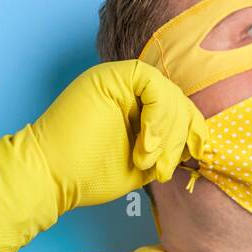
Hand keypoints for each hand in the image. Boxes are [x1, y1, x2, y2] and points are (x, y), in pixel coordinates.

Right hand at [31, 59, 207, 213]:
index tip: (197, 155)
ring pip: (168, 93)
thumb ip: (167, 150)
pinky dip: (157, 114)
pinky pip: (152, 82)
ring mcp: (119, 81)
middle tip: (162, 169)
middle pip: (178, 100)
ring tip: (147, 160)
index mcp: (137, 109)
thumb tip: (199, 147)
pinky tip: (146, 142)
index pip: (179, 109)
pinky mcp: (109, 75)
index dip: (194, 129)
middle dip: (179, 136)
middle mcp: (129, 91)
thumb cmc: (89, 175)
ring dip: (166, 131)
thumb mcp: (143, 165)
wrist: (52, 177)